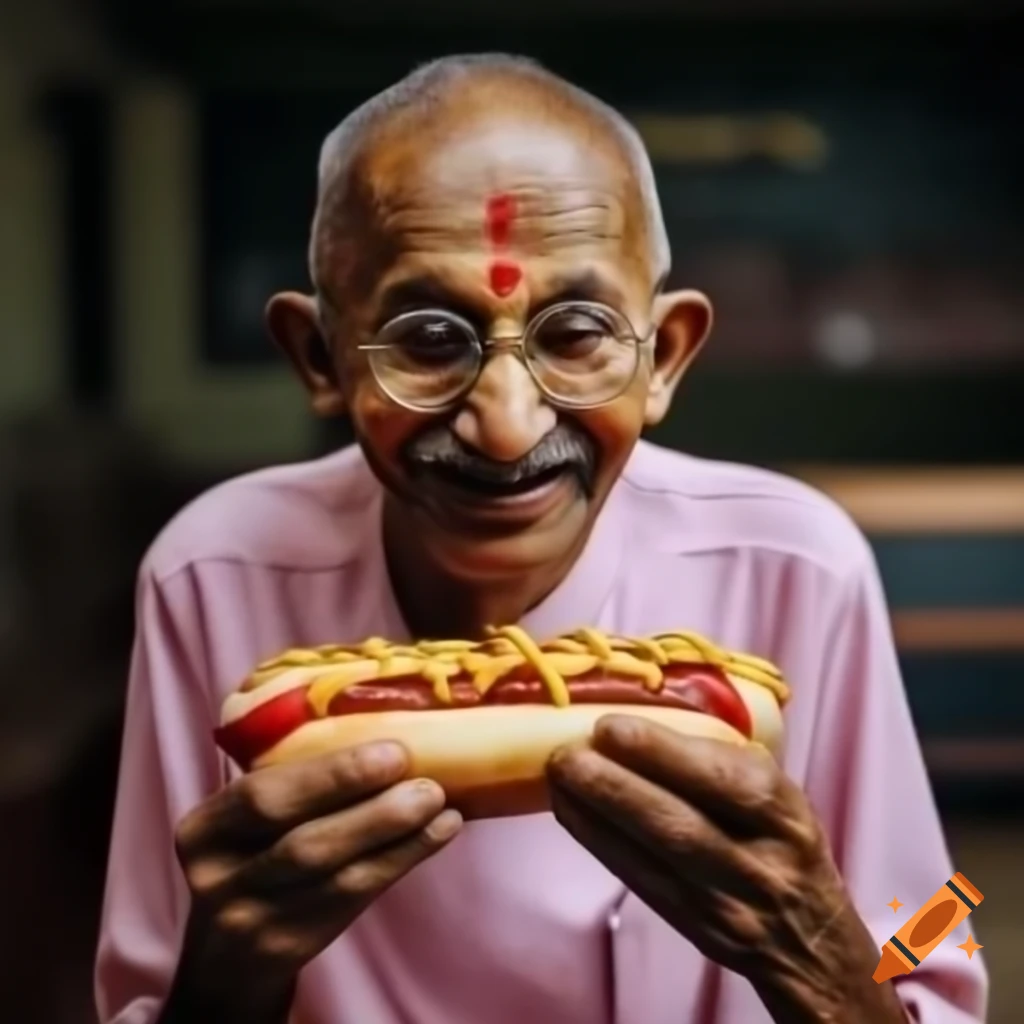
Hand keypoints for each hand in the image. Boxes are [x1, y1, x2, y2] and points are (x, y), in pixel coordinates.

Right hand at [164, 742, 461, 1023]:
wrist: (224, 956)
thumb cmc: (252, 857)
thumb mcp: (244, 822)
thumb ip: (289, 780)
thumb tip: (380, 722)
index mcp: (203, 828)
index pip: (262, 796)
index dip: (331, 775)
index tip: (393, 752)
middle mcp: (217, 878)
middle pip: (303, 843)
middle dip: (373, 810)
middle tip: (429, 784)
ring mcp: (250, 921)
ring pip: (336, 879)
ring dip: (399, 839)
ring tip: (442, 807)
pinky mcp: (287, 949)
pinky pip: (352, 903)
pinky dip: (400, 863)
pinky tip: (436, 835)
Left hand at [547, 715, 905, 1023]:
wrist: (809, 941)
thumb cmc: (782, 841)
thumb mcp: (779, 794)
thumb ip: (725, 758)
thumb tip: (647, 703)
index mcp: (786, 817)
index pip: (731, 784)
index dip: (667, 754)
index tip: (611, 726)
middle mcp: (757, 865)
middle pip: (682, 829)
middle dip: (615, 788)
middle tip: (565, 753)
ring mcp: (721, 905)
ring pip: (650, 860)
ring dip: (594, 814)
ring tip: (556, 774)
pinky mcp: (688, 926)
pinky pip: (635, 879)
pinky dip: (596, 840)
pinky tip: (567, 807)